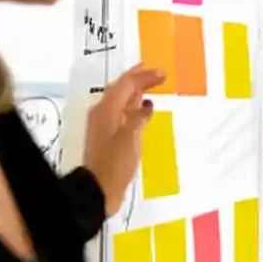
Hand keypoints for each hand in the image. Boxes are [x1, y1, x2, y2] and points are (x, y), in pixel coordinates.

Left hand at [83, 64, 165, 216]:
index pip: (126, 84)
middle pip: (121, 88)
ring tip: (151, 86)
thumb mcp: (130, 137)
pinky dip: (133, 107)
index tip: (162, 74)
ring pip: (121, 100)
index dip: (144, 76)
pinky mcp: (108, 136)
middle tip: (157, 73)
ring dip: (136, 91)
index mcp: (106, 109)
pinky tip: (143, 110)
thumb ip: (138, 117)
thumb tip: (146, 106)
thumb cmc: (115, 163)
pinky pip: (122, 112)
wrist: (100, 189)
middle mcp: (103, 113)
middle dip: (139, 78)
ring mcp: (104, 124)